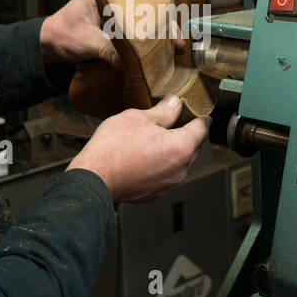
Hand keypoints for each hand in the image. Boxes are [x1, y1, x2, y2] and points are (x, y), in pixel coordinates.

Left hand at [41, 0, 188, 68]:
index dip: (158, 10)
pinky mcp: (115, 31)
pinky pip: (136, 34)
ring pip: (143, 23)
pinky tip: (159, 53)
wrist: (45, 47)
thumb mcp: (86, 42)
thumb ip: (109, 51)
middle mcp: (114, 0)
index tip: (170, 26)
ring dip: (158, 36)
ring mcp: (116, 16)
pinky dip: (147, 43)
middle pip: (147, 9)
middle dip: (164, 26)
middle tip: (177, 43)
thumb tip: (133, 65)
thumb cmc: (60, 35)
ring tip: (173, 50)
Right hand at [66, 96, 209, 202]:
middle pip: (192, 147)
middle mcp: (180, 169)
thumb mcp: (138, 118)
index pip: (202, 129)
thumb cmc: (114, 148)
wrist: (94, 179)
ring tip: (155, 139)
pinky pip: (164, 175)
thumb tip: (175, 103)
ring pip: (178, 163)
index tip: (202, 115)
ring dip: (172, 151)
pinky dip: (160, 165)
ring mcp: (168, 184)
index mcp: (181, 147)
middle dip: (187, 134)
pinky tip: (144, 156)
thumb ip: (163, 111)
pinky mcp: (155, 193)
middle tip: (176, 122)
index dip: (202, 118)